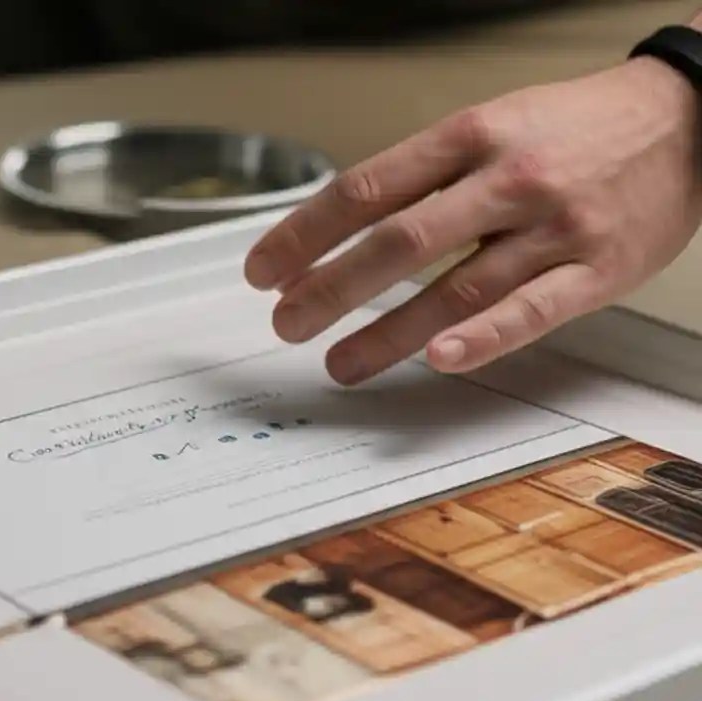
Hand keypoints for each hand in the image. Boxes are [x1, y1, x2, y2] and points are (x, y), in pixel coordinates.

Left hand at [245, 56, 701, 384]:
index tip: (264, 269)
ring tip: (339, 361)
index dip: (305, 234)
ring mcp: (554, 227)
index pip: (366, 188)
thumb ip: (425, 175)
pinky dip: (482, 337)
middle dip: (331, 288)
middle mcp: (507, 179)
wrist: (691, 117)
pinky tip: (437, 358)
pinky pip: (532, 310)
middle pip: (399, 241)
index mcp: (471, 135)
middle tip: (286, 321)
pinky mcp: (597, 270)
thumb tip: (342, 229)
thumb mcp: (492, 123)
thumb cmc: (575, 127)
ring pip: (456, 286)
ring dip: (387, 331)